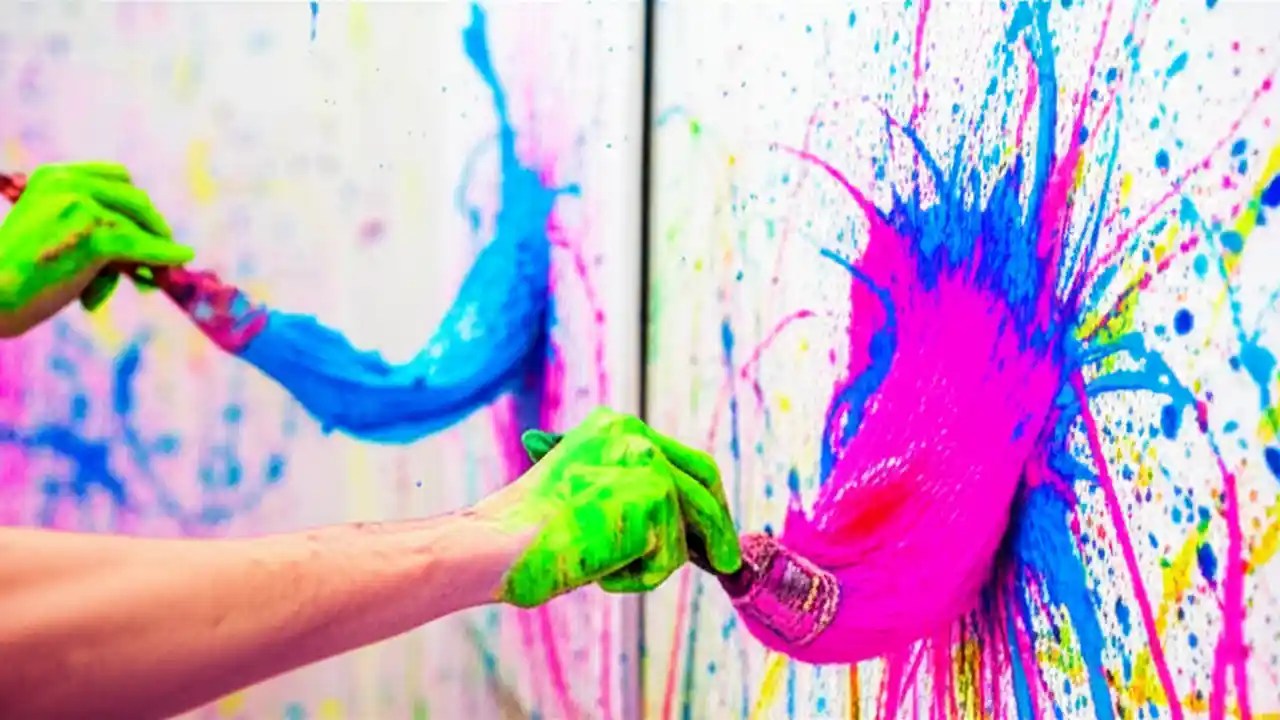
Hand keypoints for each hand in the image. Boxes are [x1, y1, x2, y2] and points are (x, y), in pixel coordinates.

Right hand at [0, 162, 193, 336]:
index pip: (117, 176)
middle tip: (167, 252)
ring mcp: (81, 206)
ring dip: (147, 256)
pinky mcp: (94, 236)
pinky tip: (182, 257)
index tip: (150, 226)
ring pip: (137, 229)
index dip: (138, 204)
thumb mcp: (52, 234)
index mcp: (54, 176)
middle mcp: (68, 183)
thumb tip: (150, 253)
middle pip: (135, 200)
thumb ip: (92, 229)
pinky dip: (165, 255)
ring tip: (148, 283)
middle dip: (153, 227)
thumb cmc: (18, 276)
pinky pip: (142, 248)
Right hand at [474, 407, 742, 607]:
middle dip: (719, 525)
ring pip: (687, 529)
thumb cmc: (526, 536)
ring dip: (652, 562)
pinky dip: (637, 577)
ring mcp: (648, 462)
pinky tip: (598, 571)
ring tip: (603, 569)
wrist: (498, 544)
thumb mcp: (586, 499)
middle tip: (726, 562)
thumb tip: (687, 530)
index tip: (713, 531)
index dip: (703, 497)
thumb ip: (629, 496)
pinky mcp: (655, 496)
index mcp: (615, 428)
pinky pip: (669, 558)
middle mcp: (635, 435)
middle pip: (705, 480)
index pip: (681, 459)